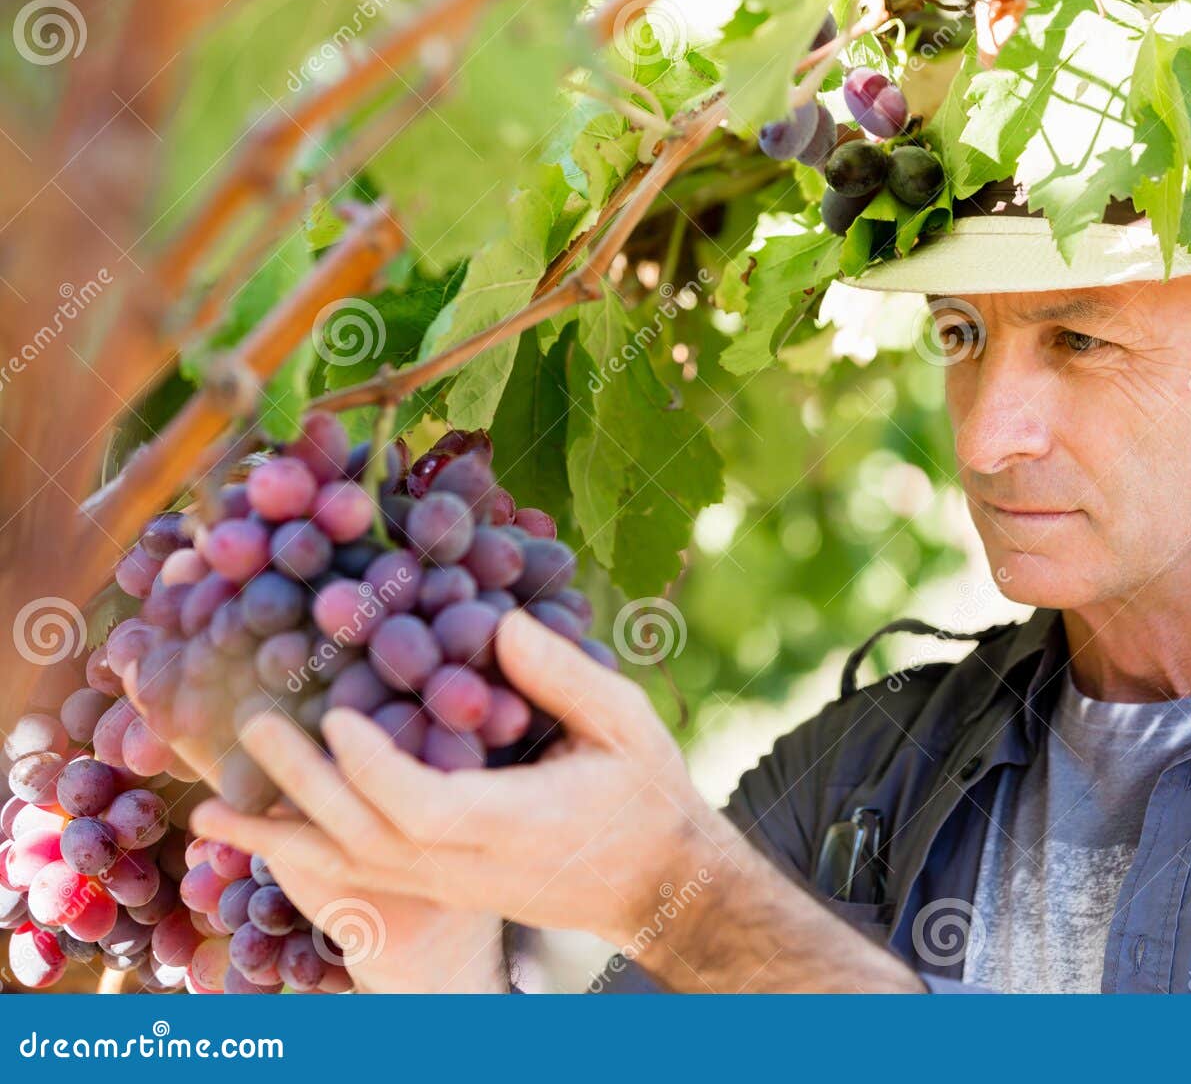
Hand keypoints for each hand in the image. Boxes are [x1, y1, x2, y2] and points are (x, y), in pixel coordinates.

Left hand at [193, 610, 922, 991]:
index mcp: (515, 824)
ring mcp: (450, 887)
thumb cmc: (645, 793)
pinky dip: (303, 854)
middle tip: (255, 722)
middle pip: (365, 839)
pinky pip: (360, 876)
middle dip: (303, 786)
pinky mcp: (441, 890)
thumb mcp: (624, 721)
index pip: (422, 808)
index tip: (340, 715)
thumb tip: (497, 621)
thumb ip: (561, 674)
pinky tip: (259, 834)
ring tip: (213, 803)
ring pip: (350, 869)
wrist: (656, 883)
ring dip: (280, 833)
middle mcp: (469, 867)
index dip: (372, 766)